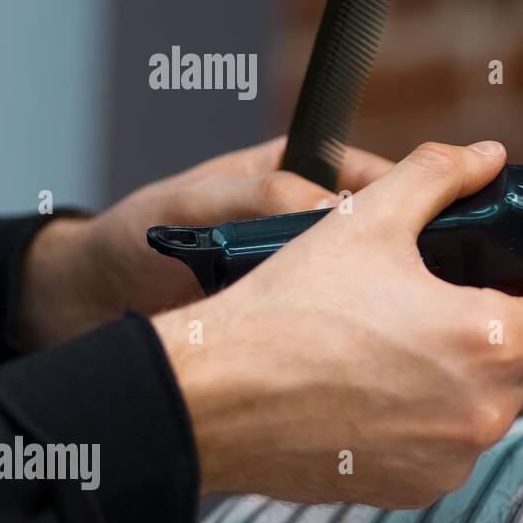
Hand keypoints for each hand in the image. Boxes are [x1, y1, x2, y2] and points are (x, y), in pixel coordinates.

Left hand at [18, 137, 392, 348]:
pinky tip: (360, 349)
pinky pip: (337, 323)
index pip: (371, 175)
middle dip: (401, 255)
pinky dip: (351, 336)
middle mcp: (307, 222)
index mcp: (293, 174)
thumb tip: (331, 210)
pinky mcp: (296, 321)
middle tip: (420, 277)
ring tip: (391, 317)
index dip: (405, 193)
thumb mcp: (195, 203)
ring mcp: (305, 275)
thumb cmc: (134, 237)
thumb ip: (261, 196)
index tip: (431, 217)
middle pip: (379, 232)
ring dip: (376, 300)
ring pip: (364, 283)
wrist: (91, 306)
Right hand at [152, 141, 522, 508]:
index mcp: (492, 343)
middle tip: (456, 302)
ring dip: (470, 379)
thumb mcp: (367, 218)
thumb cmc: (289, 309)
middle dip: (508, 332)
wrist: (212, 399)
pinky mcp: (414, 491)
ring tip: (412, 343)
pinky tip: (384, 389)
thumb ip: (438, 175)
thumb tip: (485, 156)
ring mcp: (451, 461)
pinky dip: (431, 421)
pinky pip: (448, 448)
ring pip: (490, 408)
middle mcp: (485, 413)